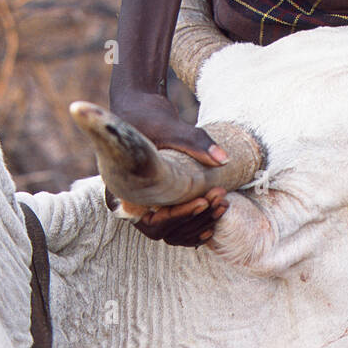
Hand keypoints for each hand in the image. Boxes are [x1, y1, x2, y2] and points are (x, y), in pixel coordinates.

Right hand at [106, 87, 229, 244]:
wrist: (140, 114)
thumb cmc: (147, 117)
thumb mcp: (170, 127)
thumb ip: (196, 142)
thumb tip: (224, 159)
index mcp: (124, 193)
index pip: (154, 222)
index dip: (180, 215)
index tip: (203, 201)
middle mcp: (131, 207)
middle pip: (167, 231)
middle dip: (197, 219)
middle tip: (221, 200)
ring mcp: (145, 210)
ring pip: (175, 233)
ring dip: (203, 222)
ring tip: (224, 202)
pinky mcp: (158, 207)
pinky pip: (179, 227)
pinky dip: (199, 222)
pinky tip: (219, 211)